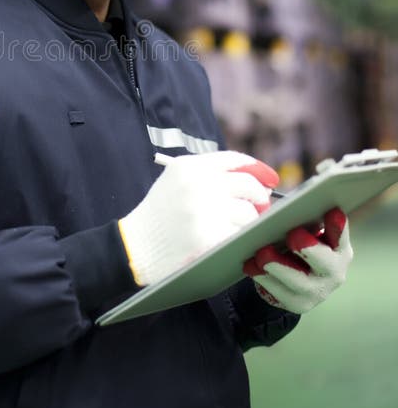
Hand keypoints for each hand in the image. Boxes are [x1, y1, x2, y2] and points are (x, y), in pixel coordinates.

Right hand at [119, 151, 278, 285]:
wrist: (135, 247)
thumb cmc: (158, 216)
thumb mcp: (175, 181)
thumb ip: (207, 174)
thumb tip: (254, 180)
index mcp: (190, 167)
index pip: (234, 160)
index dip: (257, 169)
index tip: (271, 179)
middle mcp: (199, 184)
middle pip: (248, 185)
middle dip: (260, 197)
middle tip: (261, 208)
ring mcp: (205, 211)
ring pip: (249, 213)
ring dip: (250, 222)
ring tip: (237, 228)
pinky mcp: (210, 237)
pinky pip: (241, 235)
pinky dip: (241, 240)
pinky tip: (232, 242)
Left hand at [243, 207, 352, 313]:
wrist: (292, 280)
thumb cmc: (300, 247)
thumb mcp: (306, 231)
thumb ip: (303, 219)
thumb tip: (284, 204)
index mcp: (338, 248)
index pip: (340, 235)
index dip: (338, 226)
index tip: (332, 212)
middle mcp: (334, 271)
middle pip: (324, 261)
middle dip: (308, 248)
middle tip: (292, 235)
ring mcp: (318, 291)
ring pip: (299, 282)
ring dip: (278, 266)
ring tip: (262, 254)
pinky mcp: (298, 304)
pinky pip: (280, 292)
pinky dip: (264, 278)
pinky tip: (251, 266)